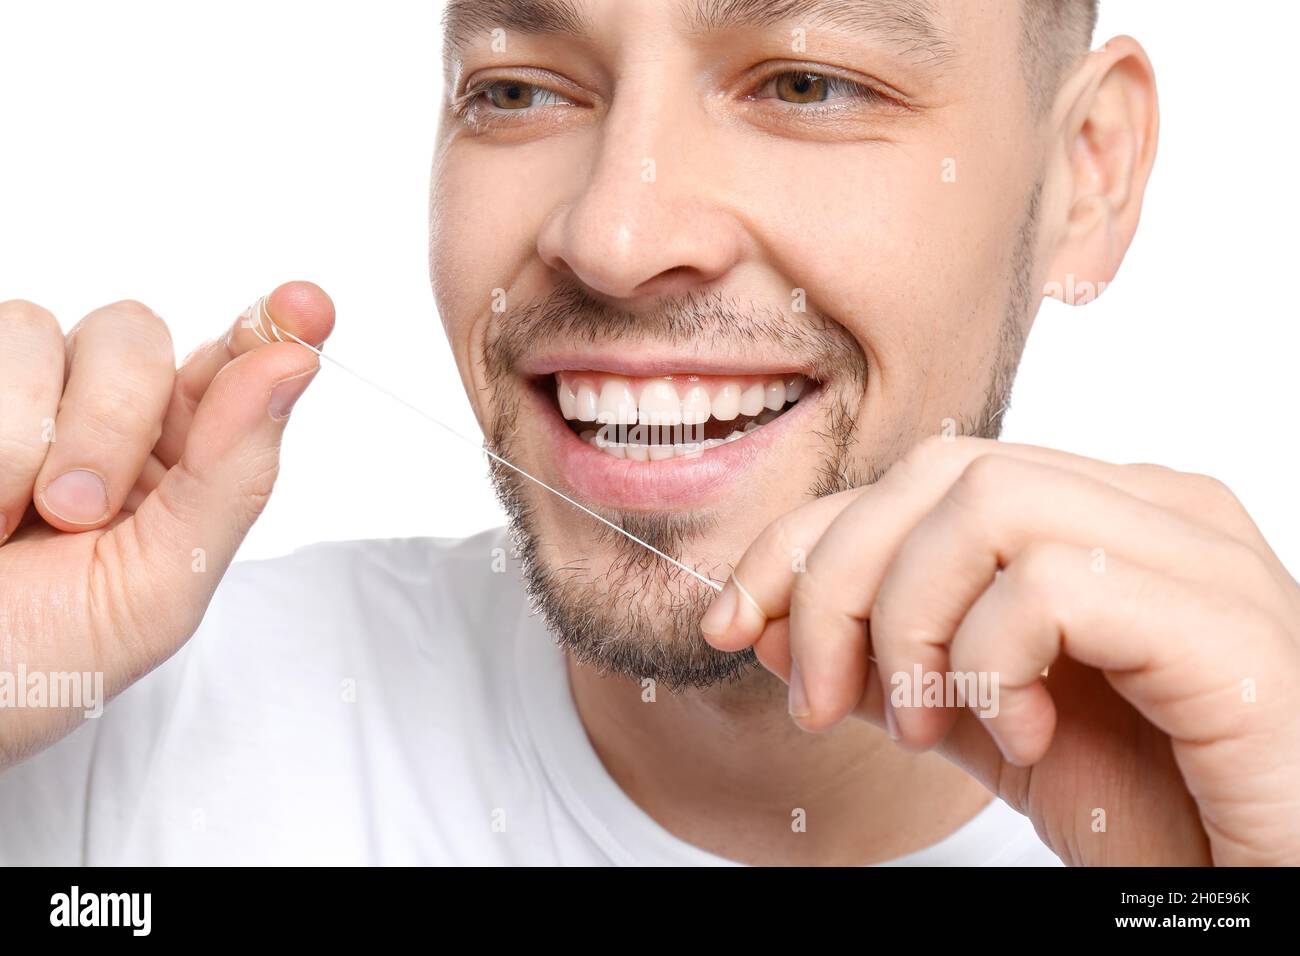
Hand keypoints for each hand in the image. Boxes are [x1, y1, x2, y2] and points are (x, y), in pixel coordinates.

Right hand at [0, 283, 331, 768]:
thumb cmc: (31, 668)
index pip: (231, 370)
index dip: (273, 325)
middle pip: (135, 335)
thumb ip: (232, 475)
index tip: (307, 306)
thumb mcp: (157, 590)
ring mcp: (12, 401)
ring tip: (5, 523)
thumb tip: (297, 365)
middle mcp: (94, 423)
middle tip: (74, 513)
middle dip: (110, 420)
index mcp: (173, 470)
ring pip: (39, 329)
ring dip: (26, 437)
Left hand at [702, 436, 1299, 864]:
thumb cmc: (1158, 805)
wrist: (1269, 883)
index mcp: (1097, 516)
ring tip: (934, 727)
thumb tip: (770, 621)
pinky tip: (1025, 737)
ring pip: (982, 502)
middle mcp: (1152, 507)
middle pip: (936, 470)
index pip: (918, 477)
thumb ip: (891, 664)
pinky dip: (992, 664)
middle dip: (832, 580)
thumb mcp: (985, 726)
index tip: (736, 621)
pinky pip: (1049, 583)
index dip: (804, 540)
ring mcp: (1196, 551)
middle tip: (815, 700)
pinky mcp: (1225, 619)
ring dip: (908, 622)